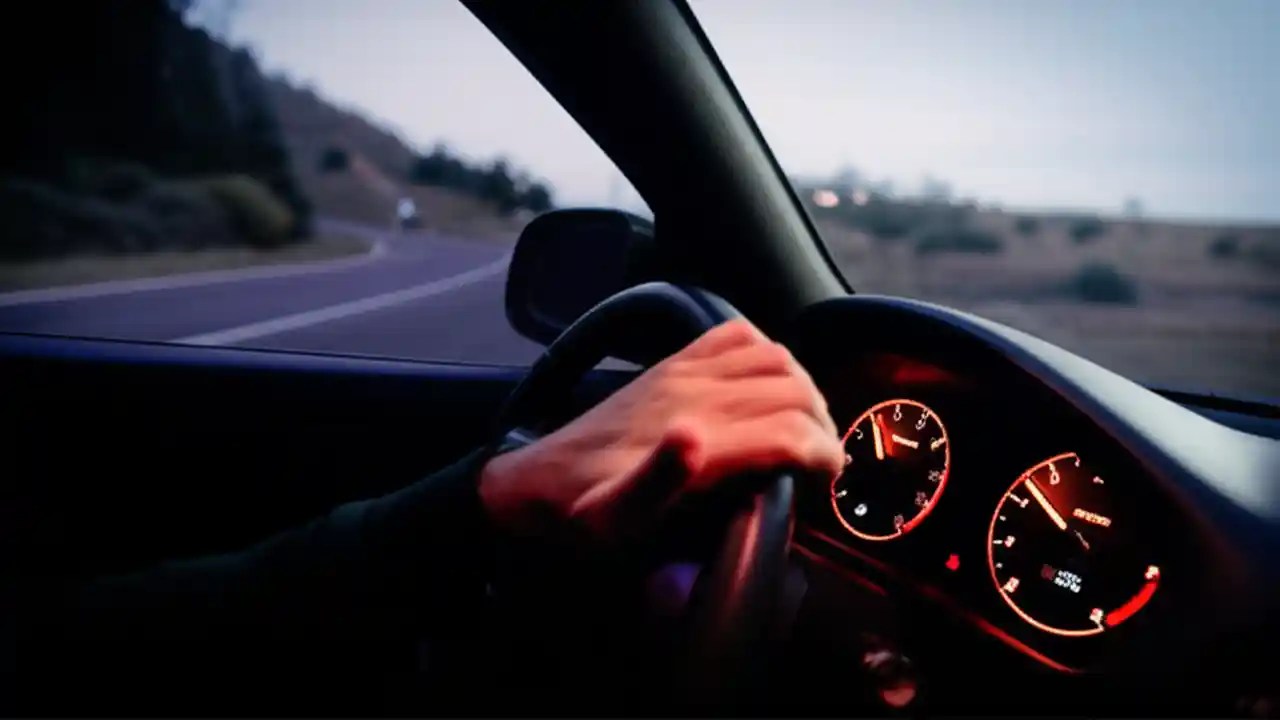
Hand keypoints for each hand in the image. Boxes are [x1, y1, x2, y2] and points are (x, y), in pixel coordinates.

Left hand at [478, 319, 843, 547]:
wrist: (536, 481)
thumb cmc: (579, 513)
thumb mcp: (611, 519)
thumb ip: (654, 484)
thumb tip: (695, 438)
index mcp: (692, 434)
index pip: (788, 429)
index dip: (823, 454)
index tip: (827, 480)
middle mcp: (693, 391)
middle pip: (792, 389)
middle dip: (824, 424)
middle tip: (822, 462)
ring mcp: (683, 371)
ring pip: (775, 357)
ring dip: (806, 390)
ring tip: (806, 429)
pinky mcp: (673, 363)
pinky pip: (736, 334)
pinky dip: (770, 354)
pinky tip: (768, 387)